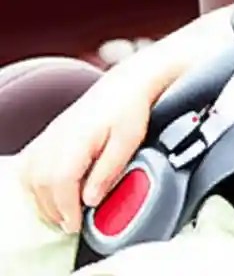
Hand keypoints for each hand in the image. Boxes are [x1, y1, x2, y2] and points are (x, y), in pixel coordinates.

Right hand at [17, 75, 153, 232]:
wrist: (124, 85)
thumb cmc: (129, 111)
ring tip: (64, 214)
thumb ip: (108, 171)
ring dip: (43, 201)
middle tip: (72, 225)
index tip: (76, 225)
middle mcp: (56, 137)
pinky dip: (34, 186)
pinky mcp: (47, 137)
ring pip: (29, 177)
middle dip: (54, 210)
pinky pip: (28, 166)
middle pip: (40, 183)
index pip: (59, 181)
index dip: (65, 208)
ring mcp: (48, 136)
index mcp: (76, 138)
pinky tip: (51, 195)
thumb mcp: (129, 142)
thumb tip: (90, 200)